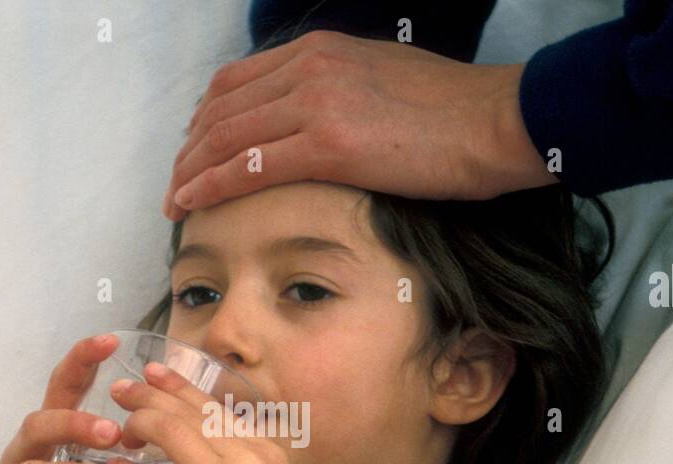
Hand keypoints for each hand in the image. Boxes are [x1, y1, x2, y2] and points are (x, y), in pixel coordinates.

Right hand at [0, 334, 125, 463]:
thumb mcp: (73, 455)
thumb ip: (106, 437)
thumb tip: (163, 414)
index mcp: (49, 429)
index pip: (61, 385)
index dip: (81, 361)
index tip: (109, 341)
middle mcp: (26, 450)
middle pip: (39, 424)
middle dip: (74, 423)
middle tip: (113, 431)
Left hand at [106, 363, 343, 463]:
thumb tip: (207, 454)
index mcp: (267, 452)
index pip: (215, 405)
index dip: (179, 386)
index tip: (153, 373)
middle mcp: (248, 460)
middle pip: (188, 411)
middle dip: (148, 395)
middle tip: (120, 389)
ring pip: (168, 432)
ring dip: (135, 422)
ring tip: (113, 426)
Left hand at [160, 30, 555, 219]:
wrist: (497, 121)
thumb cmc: (454, 114)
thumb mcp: (384, 82)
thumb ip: (341, 92)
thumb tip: (318, 120)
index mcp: (321, 50)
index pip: (237, 82)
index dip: (205, 121)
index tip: (193, 153)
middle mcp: (310, 68)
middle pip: (221, 108)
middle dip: (189, 150)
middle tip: (174, 186)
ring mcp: (317, 102)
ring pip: (228, 137)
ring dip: (191, 172)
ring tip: (174, 202)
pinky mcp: (330, 144)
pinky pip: (251, 165)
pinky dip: (212, 185)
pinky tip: (193, 203)